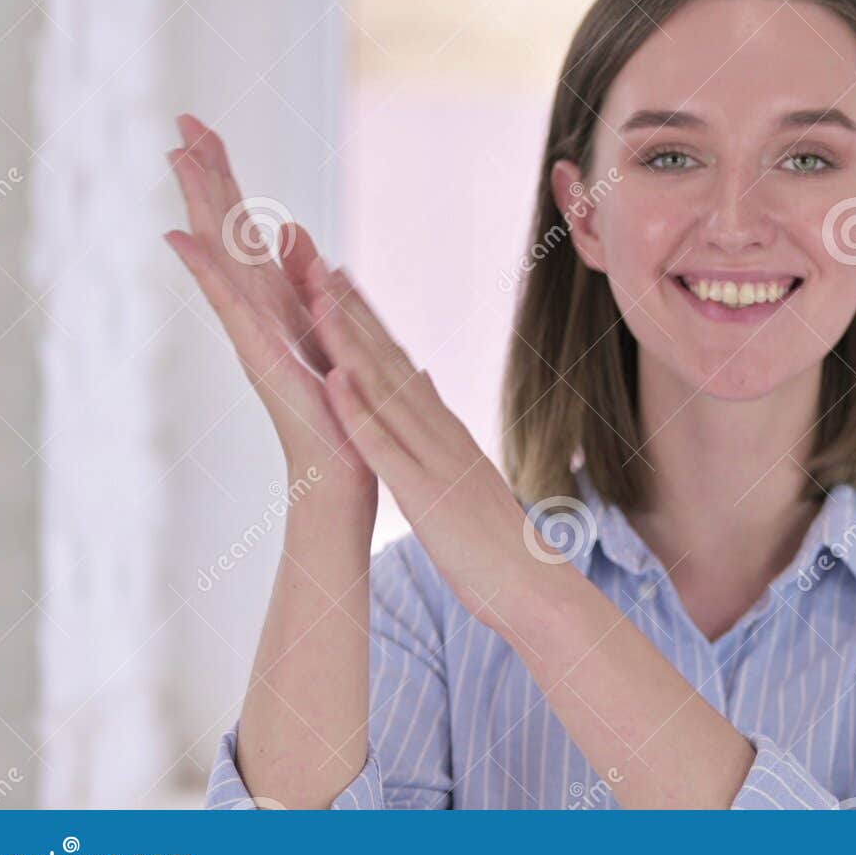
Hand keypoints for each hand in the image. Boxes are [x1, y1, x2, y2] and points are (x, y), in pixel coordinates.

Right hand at [163, 114, 374, 498]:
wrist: (337, 470)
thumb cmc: (334, 410)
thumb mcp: (326, 331)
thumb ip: (307, 283)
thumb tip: (293, 233)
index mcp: (275, 302)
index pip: (246, 229)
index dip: (228, 180)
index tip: (207, 132)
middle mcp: (255, 311)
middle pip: (225, 230)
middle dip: (206, 174)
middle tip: (181, 121)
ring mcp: (250, 331)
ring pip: (221, 255)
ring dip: (199, 204)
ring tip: (176, 156)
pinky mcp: (258, 355)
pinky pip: (229, 306)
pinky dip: (203, 271)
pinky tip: (178, 238)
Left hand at [309, 270, 531, 611]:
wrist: (538, 590)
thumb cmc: (502, 548)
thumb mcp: (469, 479)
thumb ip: (445, 435)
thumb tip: (425, 388)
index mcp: (449, 434)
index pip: (401, 365)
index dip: (368, 321)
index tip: (339, 281)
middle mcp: (442, 436)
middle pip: (390, 362)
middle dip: (352, 313)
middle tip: (319, 264)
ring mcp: (435, 462)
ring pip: (385, 392)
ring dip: (348, 344)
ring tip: (317, 299)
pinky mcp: (425, 496)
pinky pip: (386, 448)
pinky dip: (359, 412)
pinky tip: (334, 380)